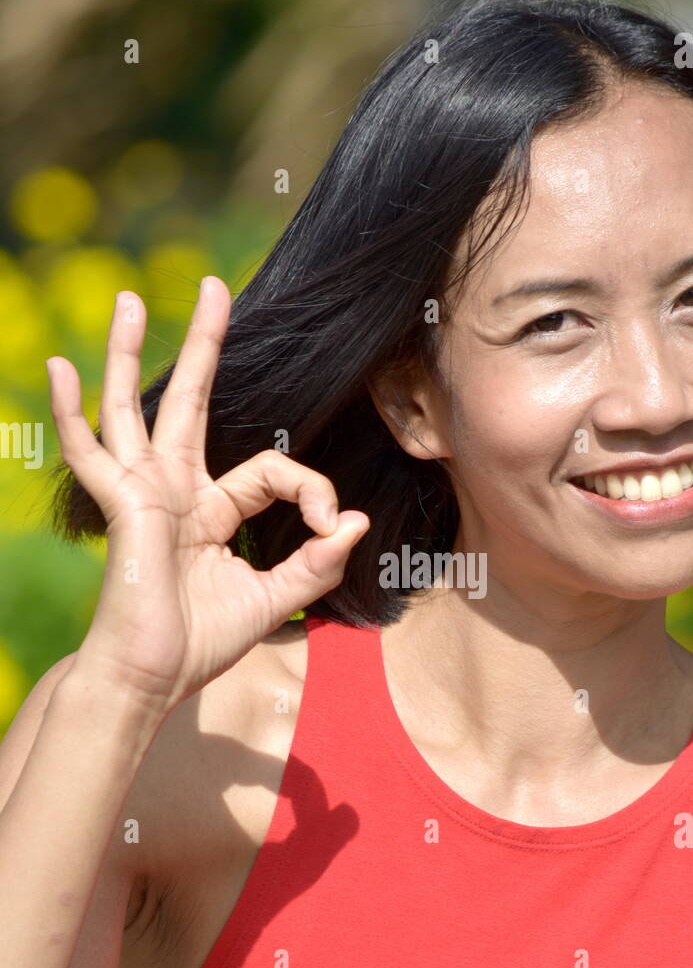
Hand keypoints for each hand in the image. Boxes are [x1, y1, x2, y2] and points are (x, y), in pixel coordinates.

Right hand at [47, 276, 369, 710]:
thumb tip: (357, 522)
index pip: (272, 470)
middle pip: (191, 402)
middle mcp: (176, 490)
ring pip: (134, 408)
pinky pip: (90, 451)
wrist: (151, 679)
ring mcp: (143, 493)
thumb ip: (316, 562)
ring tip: (130, 298)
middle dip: (204, 345)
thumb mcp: (274, 598)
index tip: (335, 526)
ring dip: (128, 352)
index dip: (312, 491)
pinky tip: (59, 367)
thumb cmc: (201, 643)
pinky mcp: (124, 505)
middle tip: (213, 288)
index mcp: (212, 509)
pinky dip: (71, 410)